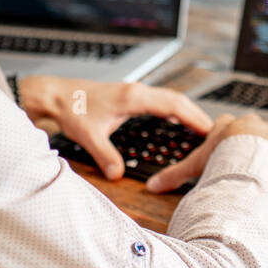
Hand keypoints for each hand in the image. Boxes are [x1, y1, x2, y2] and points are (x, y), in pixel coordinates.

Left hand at [19, 76, 212, 180]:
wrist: (56, 95)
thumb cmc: (72, 108)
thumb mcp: (90, 136)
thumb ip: (106, 156)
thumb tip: (118, 175)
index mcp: (133, 97)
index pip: (173, 106)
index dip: (193, 118)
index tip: (208, 130)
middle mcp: (137, 91)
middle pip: (177, 100)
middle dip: (196, 115)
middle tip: (212, 131)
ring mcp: (134, 91)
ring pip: (169, 98)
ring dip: (185, 112)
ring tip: (199, 128)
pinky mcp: (129, 95)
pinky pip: (159, 101)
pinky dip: (172, 110)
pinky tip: (173, 122)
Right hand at [145, 113, 267, 193]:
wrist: (248, 158)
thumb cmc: (221, 159)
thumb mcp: (194, 167)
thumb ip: (173, 176)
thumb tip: (152, 186)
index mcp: (226, 125)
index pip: (223, 126)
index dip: (224, 137)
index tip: (224, 148)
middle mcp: (248, 123)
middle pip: (248, 128)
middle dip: (248, 140)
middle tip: (244, 157)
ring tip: (265, 162)